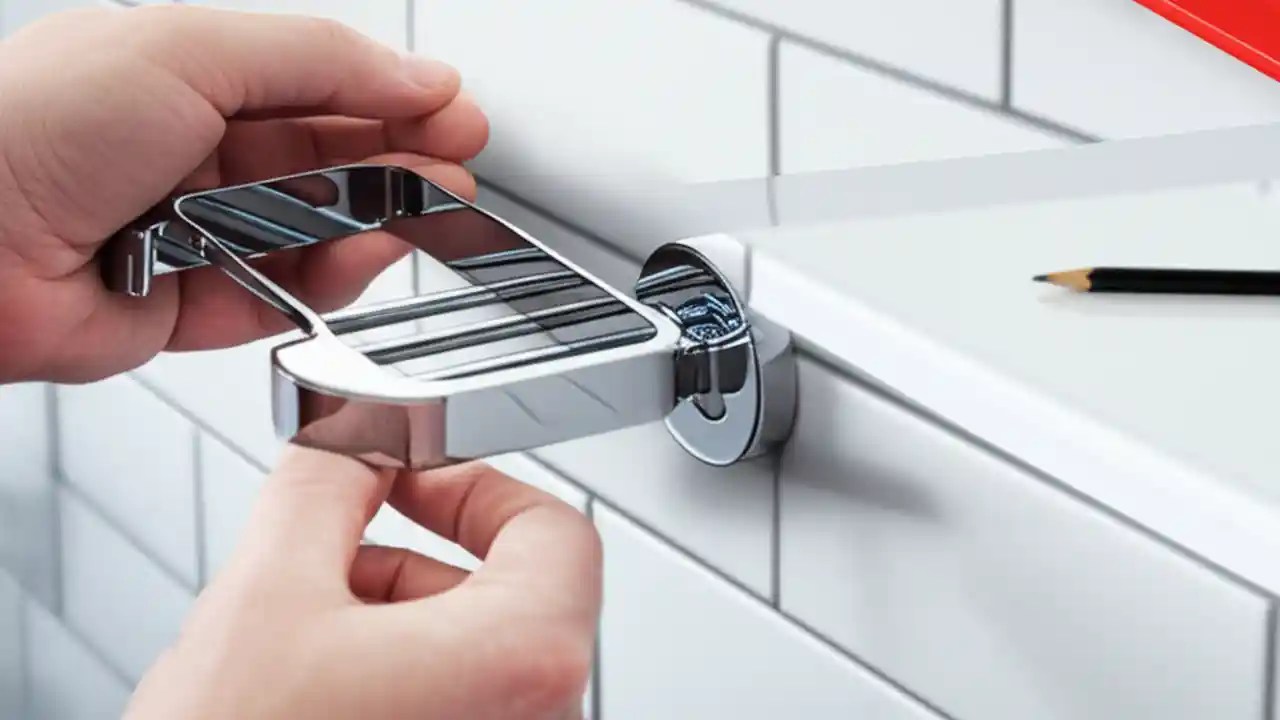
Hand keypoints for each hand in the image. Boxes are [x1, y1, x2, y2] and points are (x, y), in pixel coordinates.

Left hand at [0, 5, 486, 382]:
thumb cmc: (34, 123)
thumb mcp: (192, 48)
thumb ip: (317, 60)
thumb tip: (416, 74)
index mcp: (185, 77)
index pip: (314, 85)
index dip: (390, 96)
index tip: (454, 109)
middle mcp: (190, 155)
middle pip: (324, 161)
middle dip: (398, 159)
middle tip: (458, 163)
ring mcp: (193, 233)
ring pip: (313, 232)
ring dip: (375, 220)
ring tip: (427, 208)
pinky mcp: (187, 307)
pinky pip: (281, 295)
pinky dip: (327, 280)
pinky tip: (365, 257)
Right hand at [125, 446, 600, 719]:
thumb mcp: (265, 593)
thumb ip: (326, 485)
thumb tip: (353, 442)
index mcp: (523, 660)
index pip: (555, 530)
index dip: (476, 486)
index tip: (415, 481)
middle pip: (510, 592)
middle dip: (411, 559)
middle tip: (337, 553)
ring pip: (475, 653)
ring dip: (392, 621)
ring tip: (303, 640)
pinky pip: (455, 705)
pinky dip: (394, 677)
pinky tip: (312, 692)